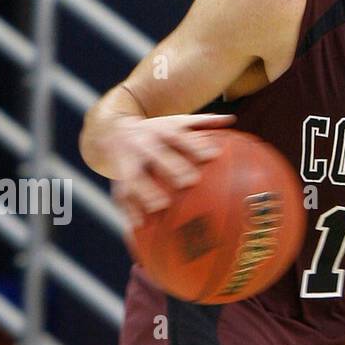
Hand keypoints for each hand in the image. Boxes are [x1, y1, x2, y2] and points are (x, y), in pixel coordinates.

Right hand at [108, 114, 234, 226]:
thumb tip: (231, 118)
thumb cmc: (157, 131)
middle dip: (170, 166)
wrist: (114, 129)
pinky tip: (139, 225)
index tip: (212, 156)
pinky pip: (121, 196)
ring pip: (134, 177)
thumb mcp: (176, 122)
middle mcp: (141, 145)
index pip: (178, 136)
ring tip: (159, 207)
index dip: (194, 145)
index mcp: (159, 130)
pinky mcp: (117, 180)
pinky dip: (128, 211)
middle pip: (155, 155)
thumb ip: (202, 122)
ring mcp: (127, 162)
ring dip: (145, 192)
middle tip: (189, 182)